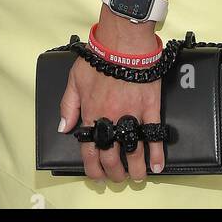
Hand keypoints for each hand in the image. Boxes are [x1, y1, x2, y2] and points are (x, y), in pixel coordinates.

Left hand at [59, 56, 163, 181]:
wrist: (122, 44)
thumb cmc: (99, 59)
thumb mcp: (74, 80)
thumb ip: (67, 106)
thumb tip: (63, 128)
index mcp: (92, 114)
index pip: (90, 150)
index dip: (93, 167)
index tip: (97, 175)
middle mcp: (111, 120)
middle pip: (112, 157)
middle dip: (114, 172)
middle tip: (117, 177)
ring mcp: (132, 117)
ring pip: (134, 152)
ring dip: (135, 169)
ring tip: (136, 176)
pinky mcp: (150, 110)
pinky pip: (154, 136)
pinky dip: (157, 154)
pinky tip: (157, 165)